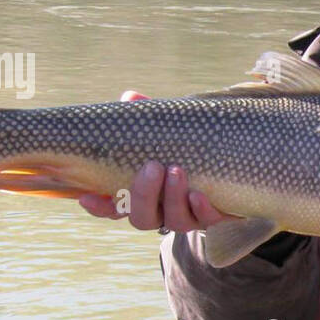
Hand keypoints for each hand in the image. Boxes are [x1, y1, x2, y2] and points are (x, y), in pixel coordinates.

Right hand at [78, 91, 231, 230]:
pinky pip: (206, 220)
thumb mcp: (164, 130)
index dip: (100, 206)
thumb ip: (145, 118)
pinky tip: (199, 195)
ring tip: (176, 170)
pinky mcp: (213, 216)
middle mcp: (161, 211)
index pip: (112, 208)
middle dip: (143, 194)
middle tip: (151, 167)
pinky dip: (202, 210)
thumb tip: (130, 98)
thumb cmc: (184, 144)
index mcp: (140, 193)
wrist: (232, 163)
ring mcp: (186, 216)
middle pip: (141, 218)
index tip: (87, 197)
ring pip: (173, 221)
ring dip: (173, 197)